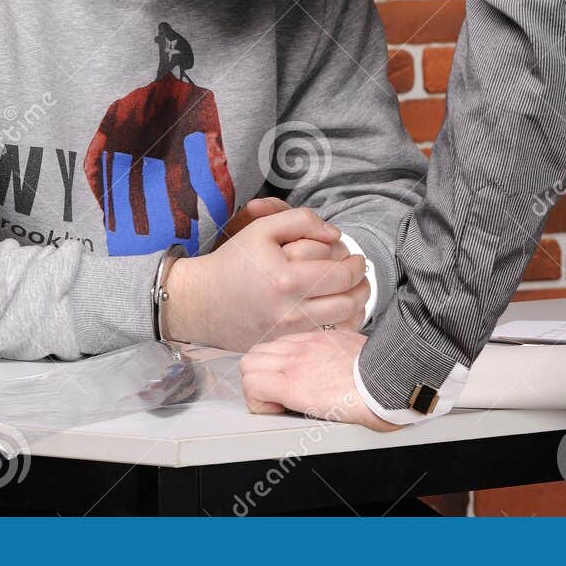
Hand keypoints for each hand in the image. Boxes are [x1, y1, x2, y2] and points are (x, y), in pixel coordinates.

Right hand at [162, 201, 369, 351]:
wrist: (202, 301)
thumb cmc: (234, 262)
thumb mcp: (263, 228)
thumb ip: (302, 220)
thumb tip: (335, 234)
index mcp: (287, 279)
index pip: (341, 275)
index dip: (356, 265)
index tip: (356, 258)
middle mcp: (290, 311)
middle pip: (348, 302)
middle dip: (362, 286)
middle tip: (360, 275)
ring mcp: (288, 333)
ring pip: (342, 326)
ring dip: (356, 307)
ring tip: (354, 292)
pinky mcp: (285, 345)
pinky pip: (326, 341)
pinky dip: (341, 327)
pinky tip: (339, 312)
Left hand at [240, 330, 399, 431]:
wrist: (389, 380)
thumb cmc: (382, 372)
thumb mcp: (358, 350)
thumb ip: (342, 352)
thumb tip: (345, 362)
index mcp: (317, 340)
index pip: (276, 346)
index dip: (275, 367)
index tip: (288, 382)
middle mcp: (301, 347)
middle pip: (257, 354)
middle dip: (260, 377)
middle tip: (278, 396)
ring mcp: (294, 363)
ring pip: (249, 368)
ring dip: (258, 388)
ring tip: (279, 404)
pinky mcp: (292, 384)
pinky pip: (254, 387)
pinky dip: (260, 402)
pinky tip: (281, 409)